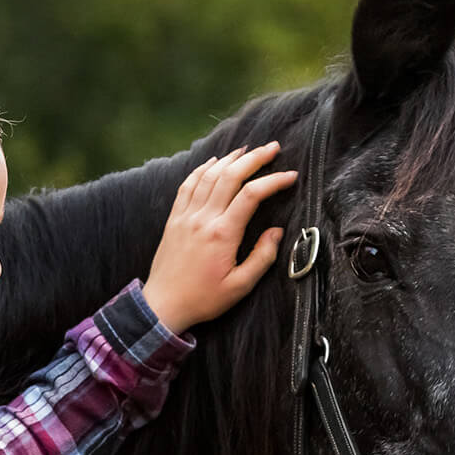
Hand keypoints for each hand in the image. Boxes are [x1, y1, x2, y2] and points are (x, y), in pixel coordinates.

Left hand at [140, 141, 298, 334]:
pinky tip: (213, 162)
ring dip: (230, 159)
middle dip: (255, 158)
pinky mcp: (174, 219)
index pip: (252, 195)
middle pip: (230, 176)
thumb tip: (277, 232)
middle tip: (273, 148)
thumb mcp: (240, 286)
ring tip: (248, 150)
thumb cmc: (203, 299)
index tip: (291, 177)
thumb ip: (262, 257)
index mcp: (222, 234)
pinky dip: (202, 169)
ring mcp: (185, 216)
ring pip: (208, 175)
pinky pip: (187, 185)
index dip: (274, 181)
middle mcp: (203, 219)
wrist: (163, 306)